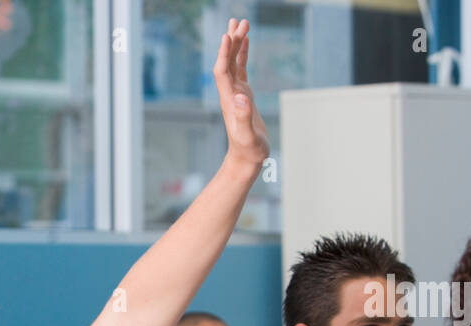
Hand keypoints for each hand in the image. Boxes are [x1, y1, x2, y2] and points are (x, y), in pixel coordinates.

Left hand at [213, 18, 268, 168]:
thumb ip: (243, 117)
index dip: (223, 53)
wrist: (246, 160)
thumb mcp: (247, 136)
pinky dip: (242, 54)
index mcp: (229, 100)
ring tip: (241, 23)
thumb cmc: (248, 150)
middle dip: (232, 41)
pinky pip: (241, 70)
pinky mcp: (243, 96)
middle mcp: (230, 94)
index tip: (228, 35)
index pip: (222, 71)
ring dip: (236, 43)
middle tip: (239, 21)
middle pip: (226, 62)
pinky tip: (246, 42)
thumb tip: (240, 97)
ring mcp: (236, 94)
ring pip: (233, 63)